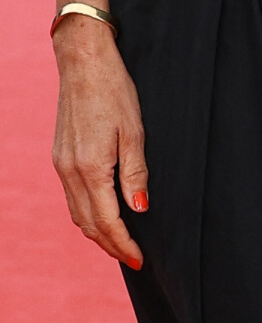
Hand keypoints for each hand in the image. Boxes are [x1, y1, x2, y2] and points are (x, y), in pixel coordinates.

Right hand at [52, 16, 148, 270]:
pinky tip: (102, 211)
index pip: (107, 221)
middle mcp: (70, 172)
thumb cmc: (114, 90)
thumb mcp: (134, 129)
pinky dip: (87, 213)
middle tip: (132, 257)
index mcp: (90, 168)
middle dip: (110, 245)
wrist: (83, 62)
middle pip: (88, 224)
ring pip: (77, 214)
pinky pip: (72, 197)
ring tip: (120, 241)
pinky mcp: (60, 156)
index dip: (123, 244)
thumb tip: (139, 210)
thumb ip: (135, 172)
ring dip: (97, 232)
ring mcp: (62, 165)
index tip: (139, 259)